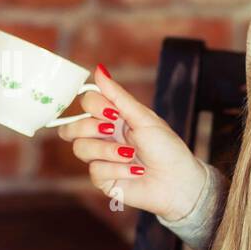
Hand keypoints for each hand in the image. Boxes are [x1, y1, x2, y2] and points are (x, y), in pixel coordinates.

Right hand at [57, 64, 206, 220]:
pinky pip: (94, 170)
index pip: (86, 103)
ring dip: (107, 151)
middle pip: (72, 128)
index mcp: (114, 118)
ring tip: (130, 155)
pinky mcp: (103, 180)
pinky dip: (117, 170)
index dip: (94, 106)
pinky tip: (134, 172)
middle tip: (112, 131)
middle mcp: (104, 137)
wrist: (178, 181)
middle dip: (90, 128)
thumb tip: (99, 68)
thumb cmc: (167, 147)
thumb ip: (118, 95)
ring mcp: (102, 159)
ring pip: (80, 148)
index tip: (113, 113)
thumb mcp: (144, 117)